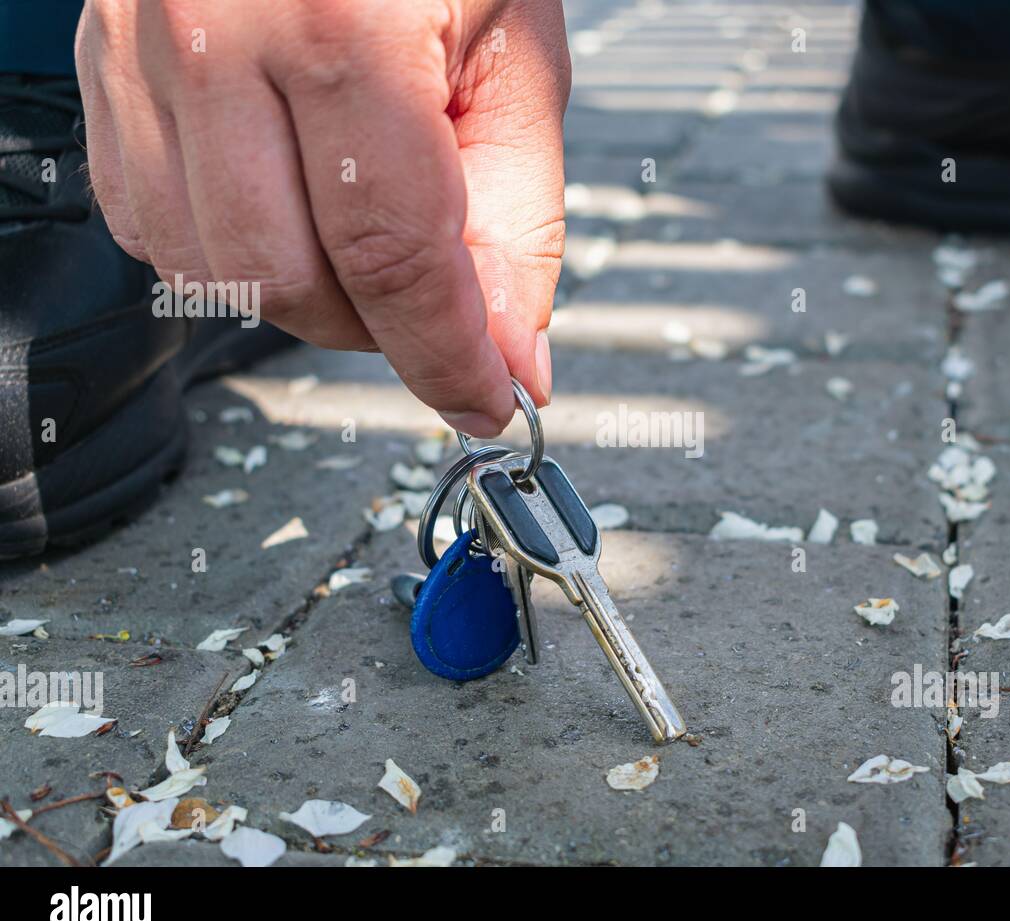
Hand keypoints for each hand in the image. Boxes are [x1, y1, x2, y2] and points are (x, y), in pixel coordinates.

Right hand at [76, 0, 569, 434]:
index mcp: (338, 22)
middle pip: (288, 283)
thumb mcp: (514, 53)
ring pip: (210, 273)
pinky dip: (232, 256)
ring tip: (365, 239)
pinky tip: (289, 209)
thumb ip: (518, 219)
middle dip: (379, 328)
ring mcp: (138, 50)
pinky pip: (152, 226)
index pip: (392, 256)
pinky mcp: (101, 68)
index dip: (446, 358)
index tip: (488, 404)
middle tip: (437, 301)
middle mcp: (213, 35)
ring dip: (308, 297)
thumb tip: (510, 356)